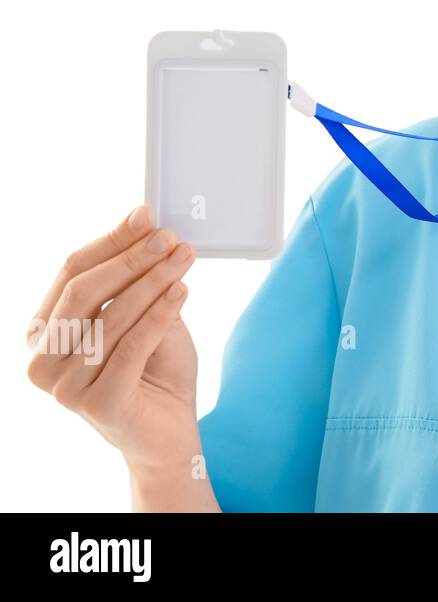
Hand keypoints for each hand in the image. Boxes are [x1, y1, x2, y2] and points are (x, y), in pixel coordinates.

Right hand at [27, 205, 201, 471]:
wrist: (171, 431)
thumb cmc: (155, 369)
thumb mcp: (145, 315)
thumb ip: (137, 281)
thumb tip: (148, 226)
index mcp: (46, 333)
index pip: (71, 273)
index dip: (110, 241)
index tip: (146, 216)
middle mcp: (44, 361)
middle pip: (84, 292)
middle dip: (130, 259)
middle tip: (169, 237)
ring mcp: (64, 388)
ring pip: (110, 317)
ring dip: (152, 282)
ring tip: (184, 259)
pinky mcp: (97, 405)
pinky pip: (131, 347)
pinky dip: (159, 314)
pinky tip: (182, 291)